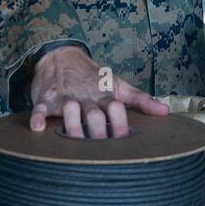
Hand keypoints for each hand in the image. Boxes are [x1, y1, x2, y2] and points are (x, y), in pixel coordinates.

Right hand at [29, 45, 169, 137]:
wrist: (62, 56)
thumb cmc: (94, 77)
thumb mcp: (118, 85)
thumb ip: (141, 100)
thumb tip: (166, 112)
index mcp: (105, 96)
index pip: (116, 110)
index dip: (120, 124)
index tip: (124, 140)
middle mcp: (87, 97)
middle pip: (94, 115)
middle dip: (98, 131)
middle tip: (102, 150)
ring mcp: (66, 98)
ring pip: (70, 112)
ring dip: (72, 125)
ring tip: (75, 141)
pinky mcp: (46, 99)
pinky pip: (40, 109)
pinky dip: (37, 117)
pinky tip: (38, 128)